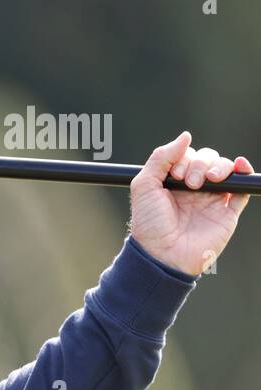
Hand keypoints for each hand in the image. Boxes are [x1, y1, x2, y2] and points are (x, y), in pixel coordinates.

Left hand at [129, 132, 251, 275]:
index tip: (174, 175)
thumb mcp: (144, 185)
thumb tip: (185, 136)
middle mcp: (195, 188)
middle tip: (189, 183)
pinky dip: (244, 173)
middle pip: (208, 159)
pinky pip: (243, 189)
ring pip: (225, 170)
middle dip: (200, 164)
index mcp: (174, 181)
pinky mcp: (228, 212)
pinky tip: (239, 166)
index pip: (188, 156)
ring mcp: (212, 199)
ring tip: (208, 181)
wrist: (162, 254)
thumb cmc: (149, 223)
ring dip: (219, 167)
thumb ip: (161, 158)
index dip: (184, 159)